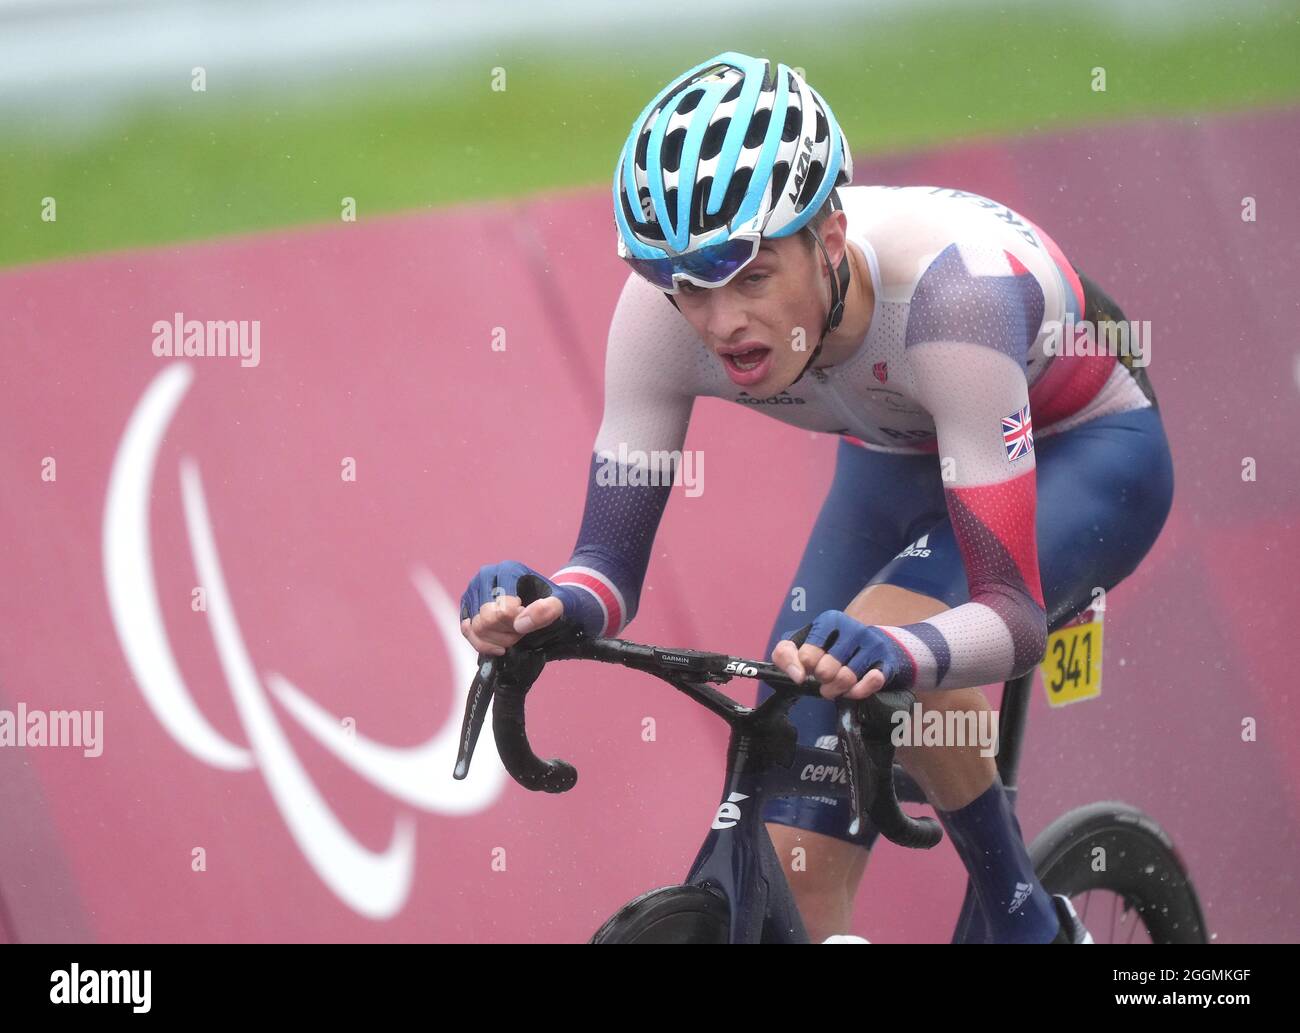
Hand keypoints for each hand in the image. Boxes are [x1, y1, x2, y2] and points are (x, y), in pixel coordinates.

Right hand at [459, 561, 566, 655]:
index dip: (518, 624)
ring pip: (475, 628)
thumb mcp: (562, 603)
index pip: (503, 611)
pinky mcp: (468, 607)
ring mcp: (474, 591)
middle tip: (523, 630)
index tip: (530, 619)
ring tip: (514, 633)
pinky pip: (467, 632)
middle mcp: (486, 577)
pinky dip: (484, 644)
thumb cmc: (554, 601)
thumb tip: (521, 622)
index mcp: (508, 570)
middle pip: (486, 620)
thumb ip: (549, 610)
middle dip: (507, 633)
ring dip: (497, 640)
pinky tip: (499, 645)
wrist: (547, 602)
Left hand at [771, 610, 907, 699]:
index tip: (808, 667)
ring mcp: (872, 644)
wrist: (867, 645)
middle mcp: (853, 628)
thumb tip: (797, 676)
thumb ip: (784, 655)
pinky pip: (872, 682)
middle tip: (823, 680)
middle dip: (821, 681)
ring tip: (835, 687)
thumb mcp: (801, 643)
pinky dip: (858, 692)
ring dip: (836, 690)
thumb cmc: (828, 646)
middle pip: (825, 671)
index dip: (804, 669)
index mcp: (830, 620)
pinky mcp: (886, 661)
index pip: (806, 656)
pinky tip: (852, 690)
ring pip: (846, 679)